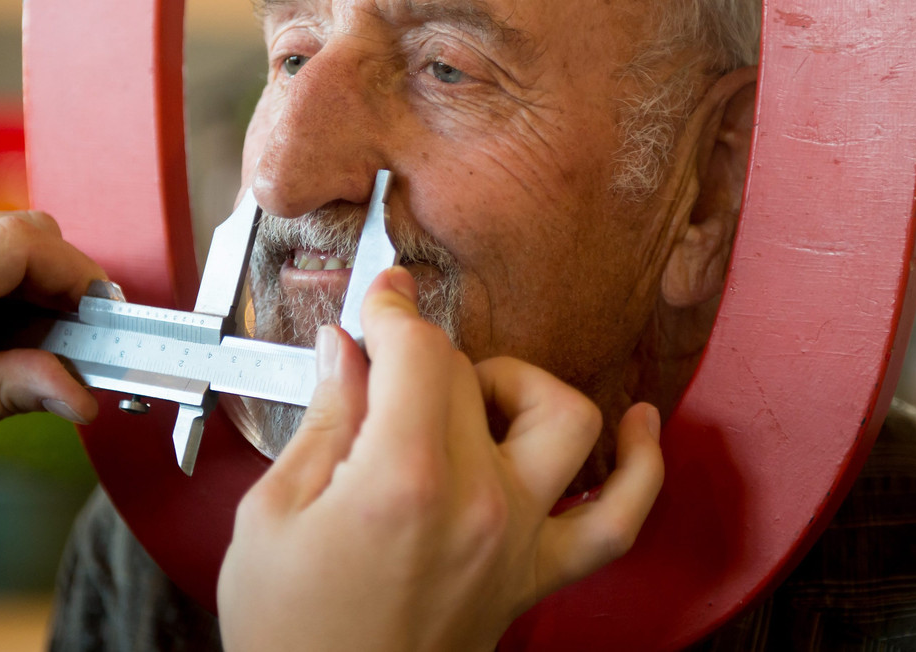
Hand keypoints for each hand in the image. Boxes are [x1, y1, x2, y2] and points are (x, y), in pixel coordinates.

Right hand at [217, 267, 663, 651]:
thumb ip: (324, 420)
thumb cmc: (288, 630)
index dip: (392, 310)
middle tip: (384, 358)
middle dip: (420, 351)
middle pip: (470, 377)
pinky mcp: (534, 575)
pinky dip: (643, 466)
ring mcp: (516, 539)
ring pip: (564, 418)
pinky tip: (637, 423)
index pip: (417, 353)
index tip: (379, 298)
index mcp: (402, 479)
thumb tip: (346, 351)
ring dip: (518, 386)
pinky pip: (618, 519)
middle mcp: (478, 501)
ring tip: (471, 397)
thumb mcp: (272, 514)